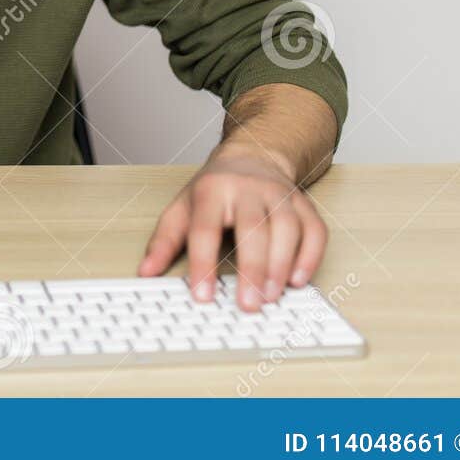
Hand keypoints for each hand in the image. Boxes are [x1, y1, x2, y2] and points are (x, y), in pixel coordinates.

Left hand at [136, 149, 326, 311]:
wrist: (252, 155)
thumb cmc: (215, 189)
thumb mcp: (182, 207)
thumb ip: (164, 240)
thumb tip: (145, 272)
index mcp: (212, 190)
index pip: (205, 229)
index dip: (202, 263)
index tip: (201, 295)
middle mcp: (248, 189)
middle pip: (252, 228)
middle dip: (251, 269)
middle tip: (248, 304)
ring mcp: (279, 195)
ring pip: (286, 228)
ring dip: (281, 265)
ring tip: (271, 296)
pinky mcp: (303, 204)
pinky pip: (314, 230)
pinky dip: (310, 256)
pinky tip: (297, 280)